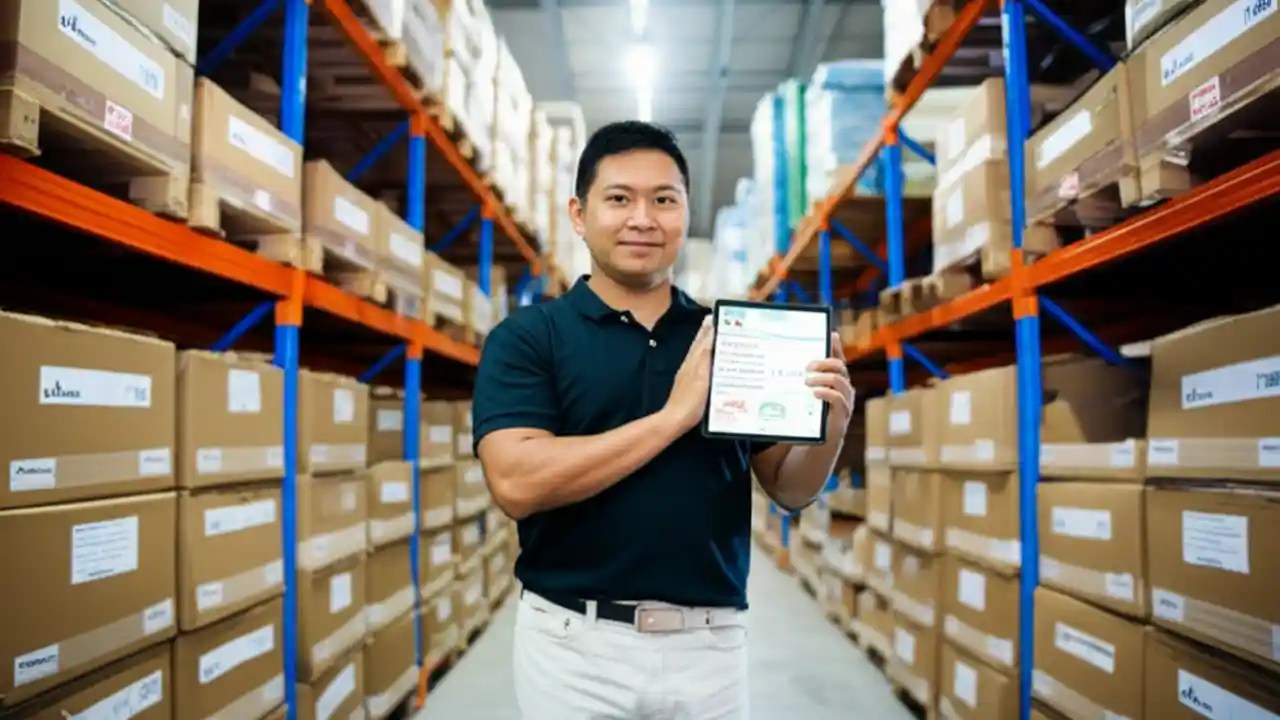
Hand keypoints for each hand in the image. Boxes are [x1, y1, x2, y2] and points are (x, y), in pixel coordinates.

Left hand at [663, 316, 714, 432]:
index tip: (716, 315)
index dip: (710, 328)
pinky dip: (705, 357)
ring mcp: (689, 373)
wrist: (675, 419)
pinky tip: (708, 359)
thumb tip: (712, 336)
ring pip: (699, 353)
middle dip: (708, 331)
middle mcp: (690, 364)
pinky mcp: (690, 383)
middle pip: (700, 344)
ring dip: (706, 342)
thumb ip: (706, 357)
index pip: (703, 339)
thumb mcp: (702, 377)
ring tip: (714, 334)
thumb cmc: (691, 400)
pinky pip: (699, 364)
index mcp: (694, 361)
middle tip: (715, 320)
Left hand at [806, 332, 855, 435]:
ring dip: (822, 378)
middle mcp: (844, 387)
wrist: (818, 442)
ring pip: (839, 381)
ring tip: (807, 381)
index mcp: (836, 379)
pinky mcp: (841, 414)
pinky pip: (839, 399)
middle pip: (840, 366)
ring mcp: (845, 400)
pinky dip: (827, 393)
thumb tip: (793, 361)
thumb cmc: (812, 414)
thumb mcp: (806, 394)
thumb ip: (804, 378)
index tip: (830, 336)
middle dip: (824, 362)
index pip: (838, 357)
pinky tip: (815, 393)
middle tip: (808, 366)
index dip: (836, 346)